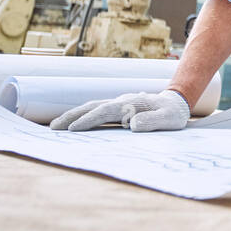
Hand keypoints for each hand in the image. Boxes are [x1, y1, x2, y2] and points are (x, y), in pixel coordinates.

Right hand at [49, 89, 189, 131]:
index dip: (89, 120)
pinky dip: (83, 115)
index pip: (105, 111)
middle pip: (92, 107)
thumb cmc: (173, 114)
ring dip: (74, 115)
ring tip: (56, 126)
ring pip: (92, 107)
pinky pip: (97, 111)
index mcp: (131, 103)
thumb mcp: (169, 119)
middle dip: (72, 116)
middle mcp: (122, 101)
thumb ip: (153, 121)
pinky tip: (73, 123)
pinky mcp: (118, 108)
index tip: (73, 129)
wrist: (176, 102)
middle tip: (53, 127)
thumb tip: (132, 125)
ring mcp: (119, 103)